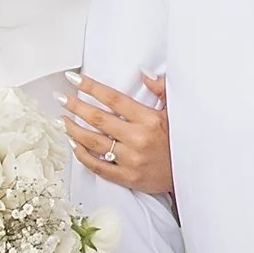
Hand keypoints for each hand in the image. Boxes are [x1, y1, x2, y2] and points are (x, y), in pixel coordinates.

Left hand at [63, 68, 172, 200]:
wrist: (190, 174)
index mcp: (149, 119)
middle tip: (62, 97)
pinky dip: (83, 155)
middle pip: (98, 119)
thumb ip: (161, 90)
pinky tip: (74, 145)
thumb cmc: (181, 141)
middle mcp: (138, 139)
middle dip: (76, 105)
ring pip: (93, 142)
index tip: (75, 79)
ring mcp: (131, 160)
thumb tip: (144, 74)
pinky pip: (98, 166)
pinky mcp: (127, 178)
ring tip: (63, 120)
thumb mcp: (176, 112)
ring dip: (74, 129)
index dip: (91, 87)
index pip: (113, 98)